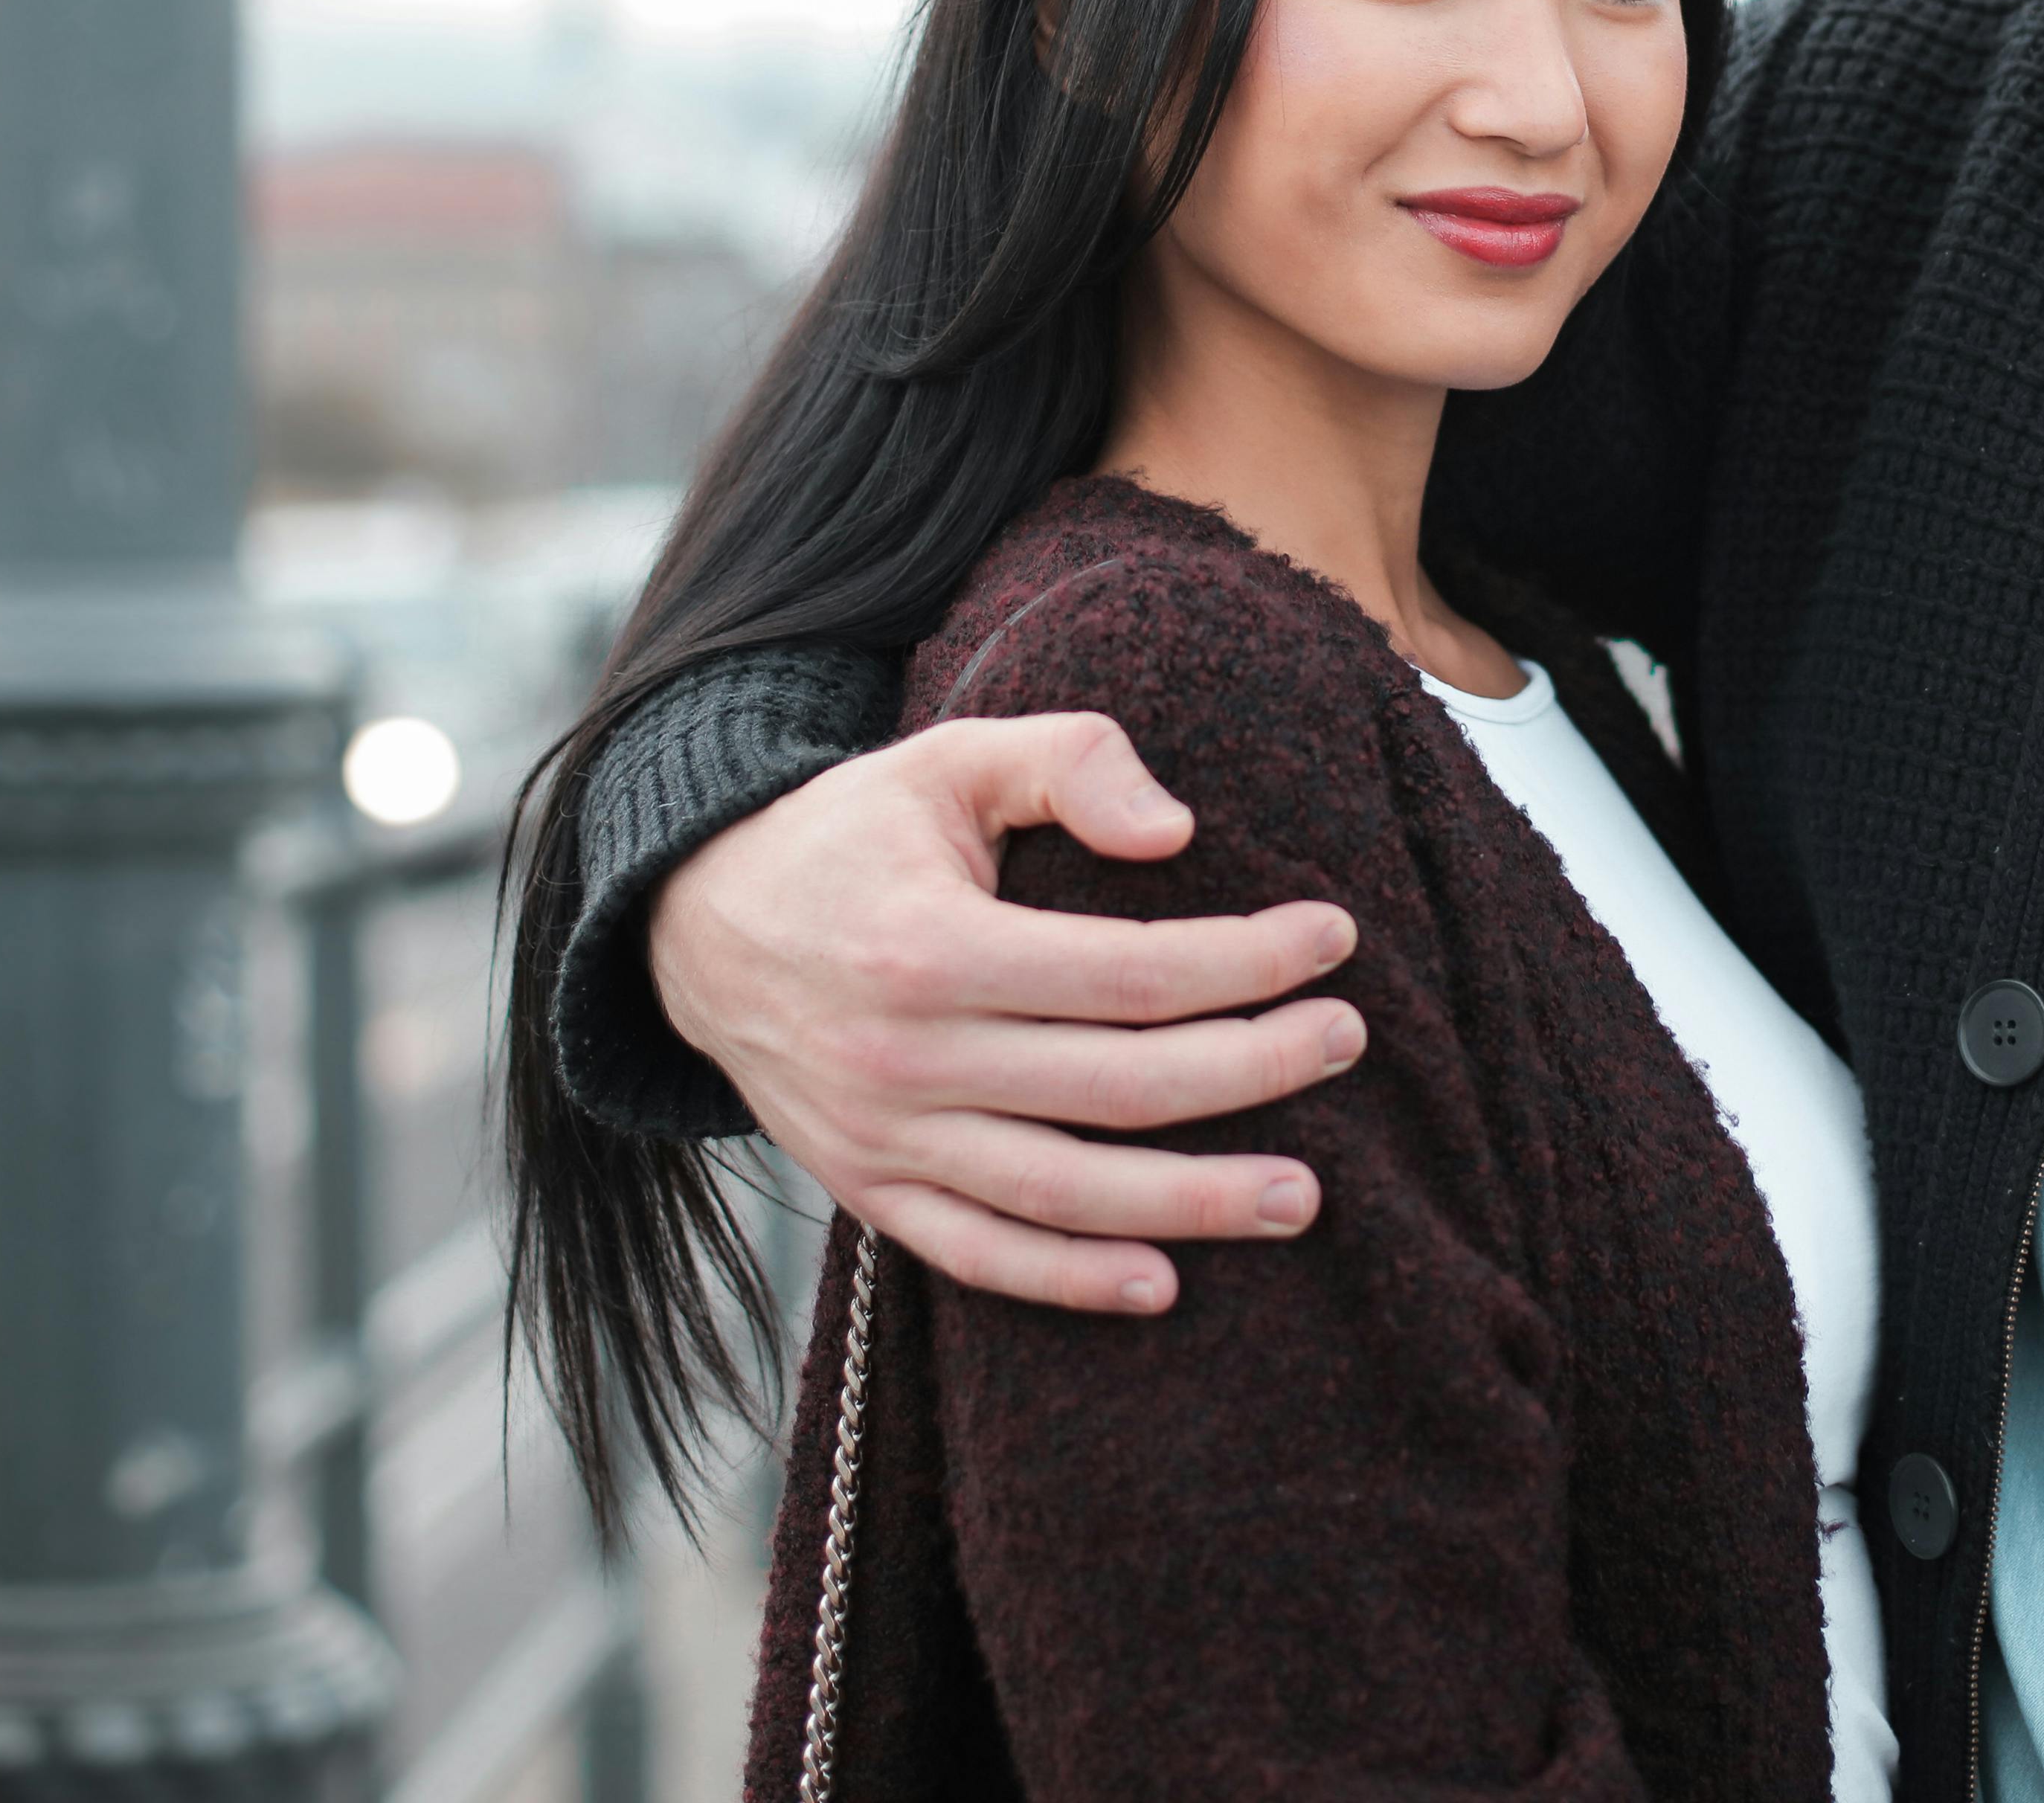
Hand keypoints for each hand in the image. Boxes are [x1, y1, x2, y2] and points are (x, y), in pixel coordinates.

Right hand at [648, 711, 1364, 1315]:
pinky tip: (1163, 1284)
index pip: (1127, 971)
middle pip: (1116, 1085)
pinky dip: (1069, 1278)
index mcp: (933, 947)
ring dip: (1191, 1203)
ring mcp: (885, 1138)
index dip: (1243, 960)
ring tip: (1304, 1197)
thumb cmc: (853, 832)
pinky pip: (978, 1255)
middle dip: (1251, 1069)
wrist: (696, 926)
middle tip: (1348, 1042)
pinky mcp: (869, 1190)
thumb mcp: (947, 760)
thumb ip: (1067, 762)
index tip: (1334, 938)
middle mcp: (908, 1057)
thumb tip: (1179, 830)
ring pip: (1062, 1191)